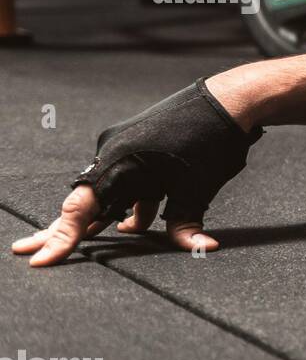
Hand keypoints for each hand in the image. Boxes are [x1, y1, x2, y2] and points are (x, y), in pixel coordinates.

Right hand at [10, 79, 260, 266]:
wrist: (226, 101)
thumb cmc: (213, 144)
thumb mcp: (200, 190)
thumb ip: (187, 225)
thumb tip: (202, 248)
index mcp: (121, 167)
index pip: (81, 211)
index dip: (62, 239)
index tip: (42, 259)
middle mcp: (112, 153)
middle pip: (80, 201)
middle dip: (57, 230)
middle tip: (24, 249)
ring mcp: (121, 145)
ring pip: (102, 190)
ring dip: (97, 218)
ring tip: (80, 243)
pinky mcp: (133, 141)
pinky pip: (120, 177)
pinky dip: (123, 202)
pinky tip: (127, 225)